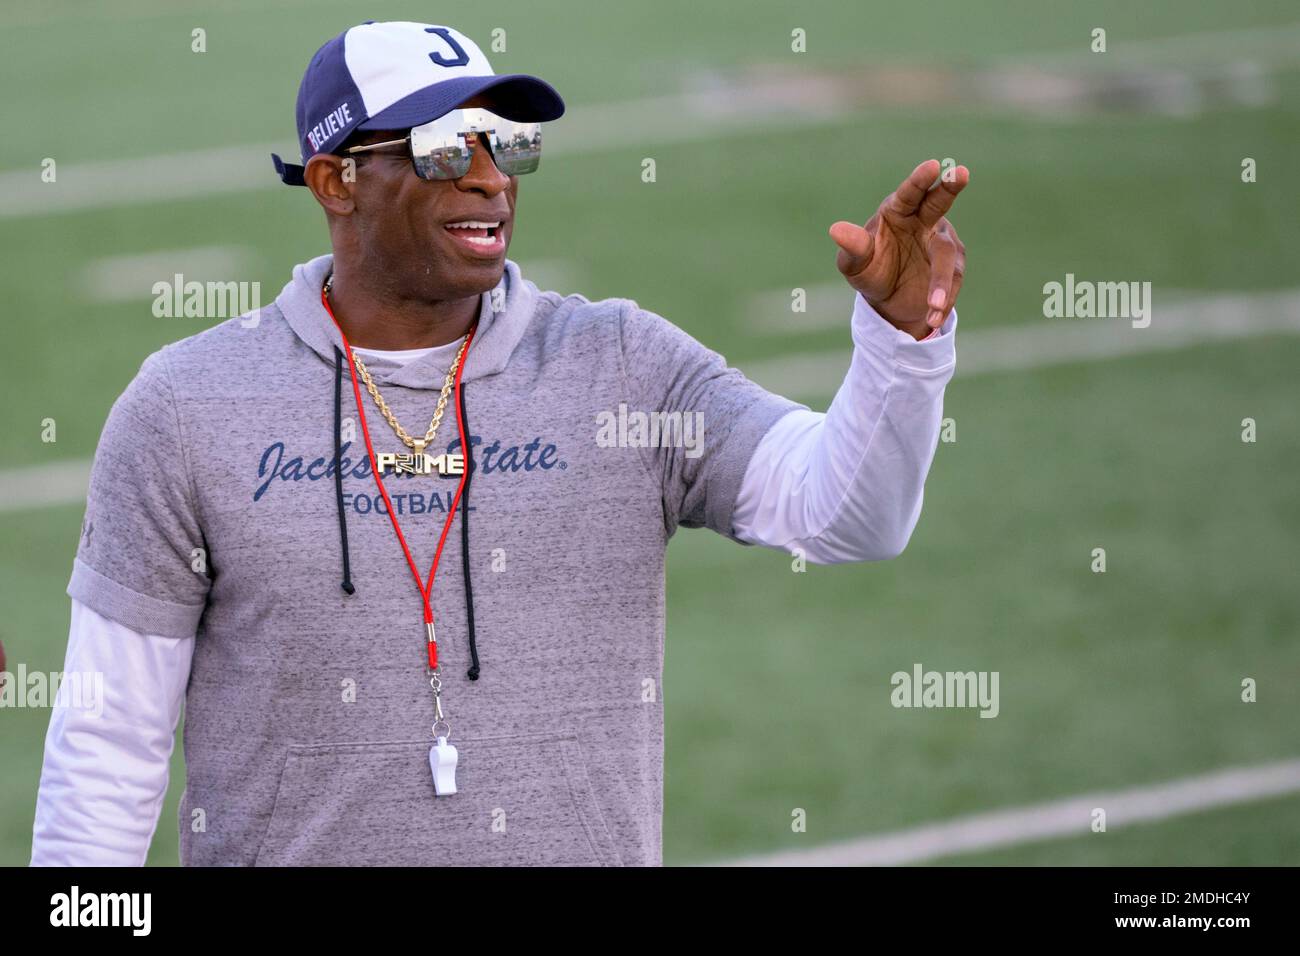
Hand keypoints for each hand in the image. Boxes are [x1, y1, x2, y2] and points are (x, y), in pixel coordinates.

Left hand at [829, 159, 968, 339]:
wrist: (889, 301)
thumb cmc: (869, 269)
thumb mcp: (854, 263)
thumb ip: (852, 246)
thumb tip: (836, 229)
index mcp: (898, 211)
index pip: (910, 192)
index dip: (920, 179)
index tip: (933, 165)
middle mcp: (924, 220)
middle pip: (939, 201)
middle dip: (950, 187)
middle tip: (960, 173)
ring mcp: (942, 242)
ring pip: (947, 256)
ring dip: (941, 283)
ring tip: (932, 307)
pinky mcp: (954, 265)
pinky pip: (952, 282)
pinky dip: (943, 300)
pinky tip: (932, 316)